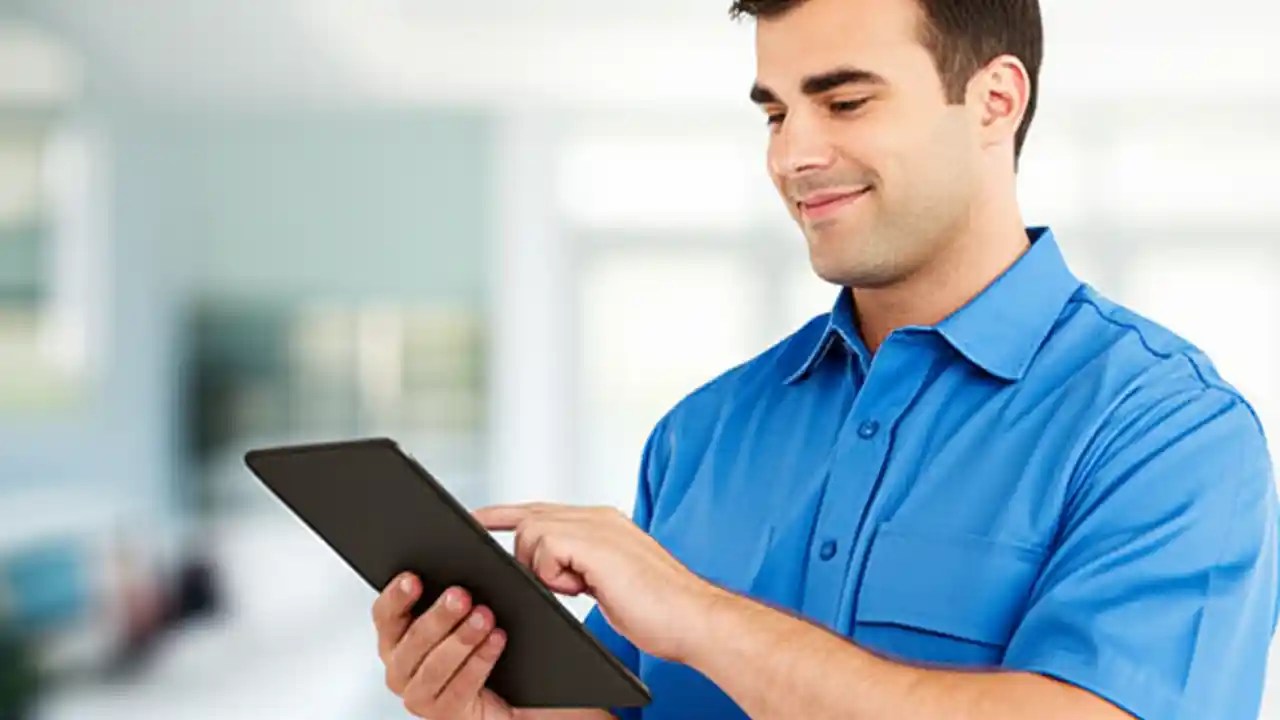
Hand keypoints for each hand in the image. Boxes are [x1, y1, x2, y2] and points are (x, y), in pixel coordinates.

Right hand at [373, 573, 512, 719]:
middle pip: (411, 640)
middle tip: (461, 595)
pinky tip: (495, 641)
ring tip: (485, 618)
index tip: (414, 578)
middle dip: (438, 616)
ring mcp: (419, 694)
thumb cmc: (484, 646)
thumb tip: (460, 563)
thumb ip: (453, 591)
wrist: (511, 693)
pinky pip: (459, 688)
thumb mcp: (466, 611)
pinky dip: (479, 662)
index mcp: (398, 637)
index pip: (385, 614)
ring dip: (461, 639)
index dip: (396, 596)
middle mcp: (401, 667)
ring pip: (434, 666)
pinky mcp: (442, 715)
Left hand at [473, 503, 722, 661]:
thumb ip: (579, 567)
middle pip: (531, 514)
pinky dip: (554, 572)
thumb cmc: (657, 610)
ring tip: (577, 587)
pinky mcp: (593, 541)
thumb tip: (546, 571)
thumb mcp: (608, 582)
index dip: (508, 514)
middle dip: (501, 527)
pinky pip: (546, 546)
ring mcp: (596, 525)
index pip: (544, 510)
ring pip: (533, 530)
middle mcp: (598, 517)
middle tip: (485, 542)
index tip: (479, 519)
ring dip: (542, 566)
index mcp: (602, 524)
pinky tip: (583, 586)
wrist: (692, 617)